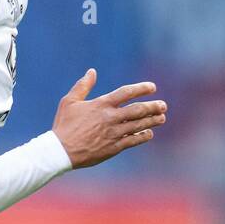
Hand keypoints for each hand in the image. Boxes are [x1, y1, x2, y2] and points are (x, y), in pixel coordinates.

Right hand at [52, 68, 167, 168]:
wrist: (61, 151)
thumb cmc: (64, 125)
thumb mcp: (69, 101)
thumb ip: (83, 86)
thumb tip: (92, 72)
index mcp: (101, 104)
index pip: (127, 93)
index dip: (142, 89)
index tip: (152, 88)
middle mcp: (110, 118)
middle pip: (138, 110)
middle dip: (153, 107)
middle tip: (163, 105)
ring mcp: (113, 134)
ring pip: (139, 125)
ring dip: (152, 120)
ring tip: (162, 118)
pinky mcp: (113, 148)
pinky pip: (133, 141)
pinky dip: (143, 136)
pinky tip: (149, 133)